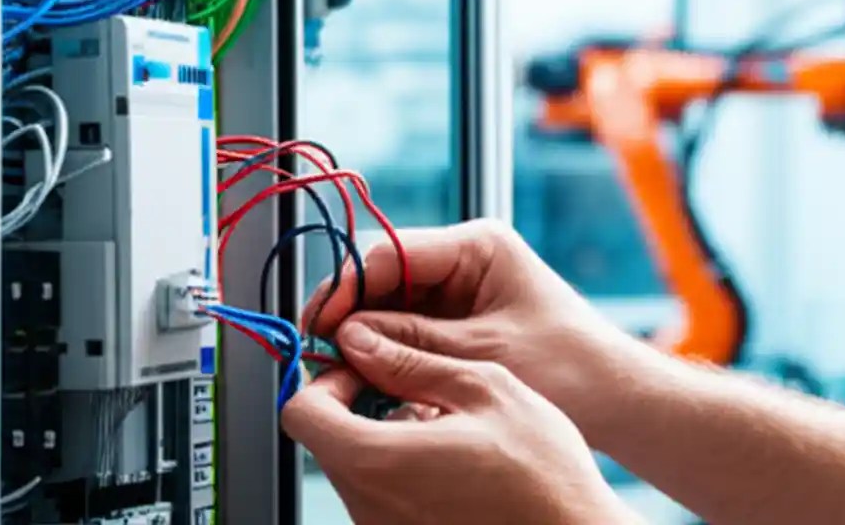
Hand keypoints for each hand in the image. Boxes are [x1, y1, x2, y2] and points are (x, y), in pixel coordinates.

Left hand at [282, 321, 637, 524]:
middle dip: (361, 406)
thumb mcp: (485, 390)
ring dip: (387, 439)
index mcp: (378, 460)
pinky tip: (457, 463)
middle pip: (327, 441)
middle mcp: (367, 506)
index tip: (367, 366)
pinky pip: (383, 497)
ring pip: (357, 468)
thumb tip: (361, 339)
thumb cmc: (543, 473)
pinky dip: (406, 472)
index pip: (300, 412)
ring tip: (449, 429)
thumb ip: (412, 362)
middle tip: (418, 390)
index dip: (328, 379)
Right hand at [303, 219, 644, 436]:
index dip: (346, 287)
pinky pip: (406, 331)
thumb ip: (410, 343)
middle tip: (318, 354)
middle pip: (383, 277)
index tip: (318, 325)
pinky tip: (365, 377)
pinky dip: (385, 354)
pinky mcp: (457, 323)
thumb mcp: (483, 353)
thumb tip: (343, 336)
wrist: (613, 398)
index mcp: (478, 244)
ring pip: (389, 307)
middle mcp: (464, 260)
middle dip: (350, 314)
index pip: (391, 252)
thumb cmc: (570, 365)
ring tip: (337, 371)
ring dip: (364, 337)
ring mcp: (460, 291)